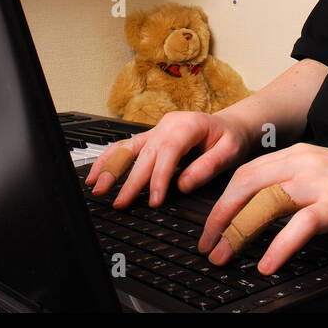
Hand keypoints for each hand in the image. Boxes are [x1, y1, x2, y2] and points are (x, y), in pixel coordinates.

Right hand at [84, 111, 252, 207]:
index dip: (159, 177)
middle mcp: (168, 125)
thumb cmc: (231, 139)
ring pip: (129, 147)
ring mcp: (157, 130)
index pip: (168, 152)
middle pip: (145, 153)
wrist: (230, 125)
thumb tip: (183, 185)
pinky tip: (96, 173)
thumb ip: (208, 167)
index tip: (154, 200)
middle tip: (119, 202)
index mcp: (188, 125)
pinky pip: (127, 147)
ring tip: (97, 187)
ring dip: (111, 167)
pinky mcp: (151, 137)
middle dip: (130, 180)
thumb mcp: (231, 151)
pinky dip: (110, 159)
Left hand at [197, 143, 327, 275]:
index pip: (246, 173)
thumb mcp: (326, 175)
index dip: (222, 201)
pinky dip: (278, 247)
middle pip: (245, 185)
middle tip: (208, 246)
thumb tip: (262, 212)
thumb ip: (295, 185)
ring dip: (239, 233)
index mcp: (298, 154)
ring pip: (264, 203)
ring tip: (226, 256)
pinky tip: (267, 265)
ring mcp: (321, 182)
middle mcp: (304, 163)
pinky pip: (299, 225)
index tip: (210, 227)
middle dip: (220, 217)